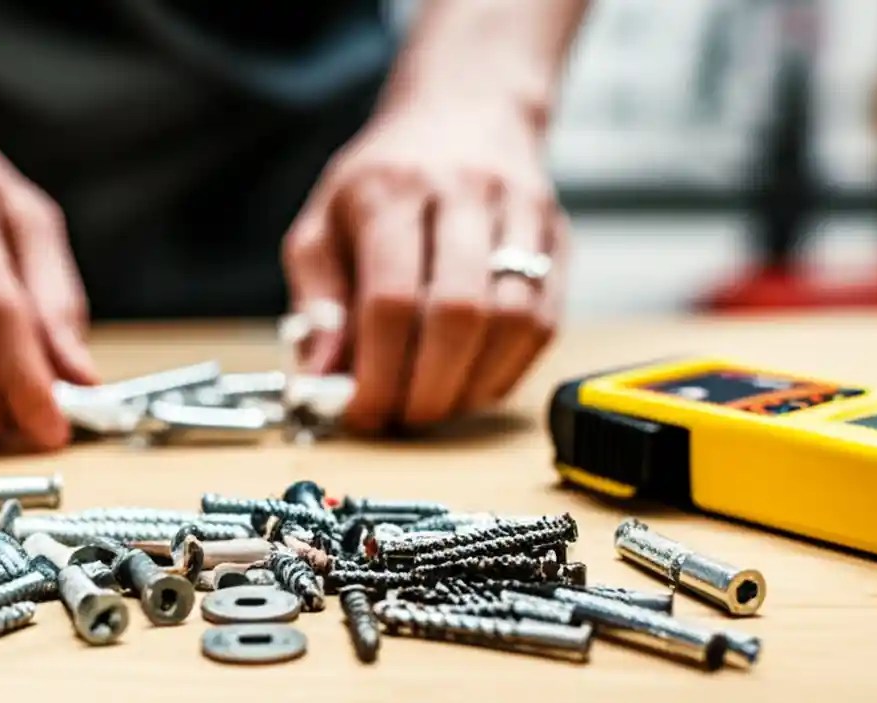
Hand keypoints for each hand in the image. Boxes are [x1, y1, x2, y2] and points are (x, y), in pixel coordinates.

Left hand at [283, 104, 567, 431]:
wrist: (464, 109)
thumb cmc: (382, 180)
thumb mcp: (324, 225)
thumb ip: (317, 303)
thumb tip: (320, 378)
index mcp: (390, 190)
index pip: (390, 299)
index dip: (378, 372)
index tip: (361, 411)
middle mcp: (463, 192)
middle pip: (457, 313)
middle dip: (427, 388)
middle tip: (402, 418)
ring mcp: (520, 211)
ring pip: (513, 320)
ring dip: (471, 385)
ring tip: (436, 404)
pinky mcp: (559, 235)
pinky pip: (545, 320)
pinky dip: (508, 369)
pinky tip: (473, 382)